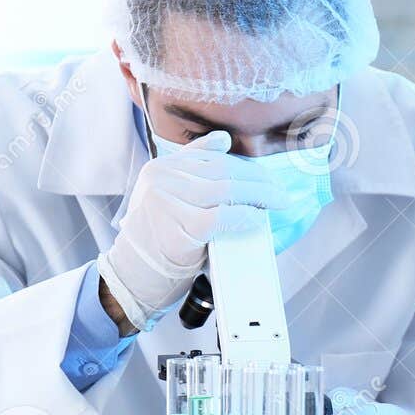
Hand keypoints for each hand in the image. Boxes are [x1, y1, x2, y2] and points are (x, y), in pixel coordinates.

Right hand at [96, 130, 290, 329]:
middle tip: (281, 191)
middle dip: (260, 181)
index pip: (215, 159)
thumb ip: (192, 166)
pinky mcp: (182, 227)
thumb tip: (224, 139)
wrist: (133, 275)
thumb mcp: (168, 194)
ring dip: (262, 196)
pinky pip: (226, 216)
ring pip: (228, 190)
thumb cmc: (159, 237)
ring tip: (279, 202)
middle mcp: (162, 179)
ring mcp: (169, 201)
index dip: (247, 167)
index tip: (269, 177)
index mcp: (161, 167)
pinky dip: (248, 216)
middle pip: (225, 172)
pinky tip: (260, 218)